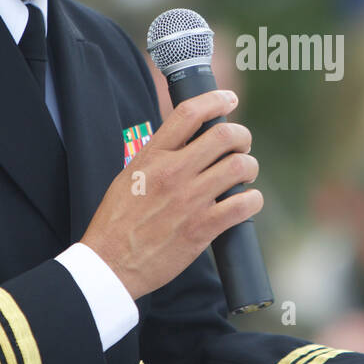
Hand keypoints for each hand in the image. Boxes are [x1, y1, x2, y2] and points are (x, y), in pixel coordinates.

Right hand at [82, 89, 261, 298]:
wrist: (110, 264)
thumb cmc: (117, 223)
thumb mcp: (129, 176)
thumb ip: (157, 157)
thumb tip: (184, 142)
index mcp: (152, 156)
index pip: (189, 113)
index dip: (216, 99)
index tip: (228, 99)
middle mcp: (173, 172)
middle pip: (224, 135)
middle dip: (242, 136)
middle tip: (242, 145)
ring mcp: (189, 199)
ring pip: (240, 167)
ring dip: (250, 168)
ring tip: (245, 176)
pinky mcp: (202, 228)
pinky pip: (244, 204)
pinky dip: (253, 200)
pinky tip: (247, 202)